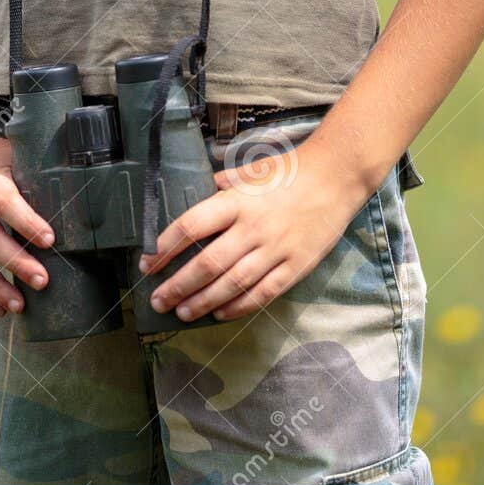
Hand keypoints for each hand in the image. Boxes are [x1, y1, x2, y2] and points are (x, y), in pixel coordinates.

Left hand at [136, 139, 366, 321]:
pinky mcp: (295, 267)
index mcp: (237, 201)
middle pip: (208, 263)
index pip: (191, 226)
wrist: (337, 176)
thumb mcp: (251, 170)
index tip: (146, 262)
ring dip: (203, 302)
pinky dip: (239, 307)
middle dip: (177, 285)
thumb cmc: (290, 171)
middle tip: (157, 300)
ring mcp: (275, 250)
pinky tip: (220, 315)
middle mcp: (252, 228)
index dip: (165, 247)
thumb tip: (199, 192)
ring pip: (232, 284)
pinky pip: (262, 293)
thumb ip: (223, 183)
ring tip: (181, 312)